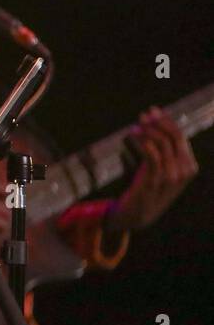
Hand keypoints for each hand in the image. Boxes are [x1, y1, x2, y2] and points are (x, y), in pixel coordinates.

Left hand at [106, 106, 198, 231]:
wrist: (138, 213)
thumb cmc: (148, 186)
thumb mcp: (161, 167)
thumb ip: (163, 149)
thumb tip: (156, 120)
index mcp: (190, 166)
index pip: (181, 136)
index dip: (166, 121)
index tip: (153, 111)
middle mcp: (184, 171)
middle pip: (174, 137)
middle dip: (159, 122)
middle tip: (144, 114)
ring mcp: (171, 177)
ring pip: (162, 144)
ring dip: (147, 131)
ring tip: (135, 127)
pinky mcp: (155, 181)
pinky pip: (152, 155)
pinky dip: (143, 142)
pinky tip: (134, 135)